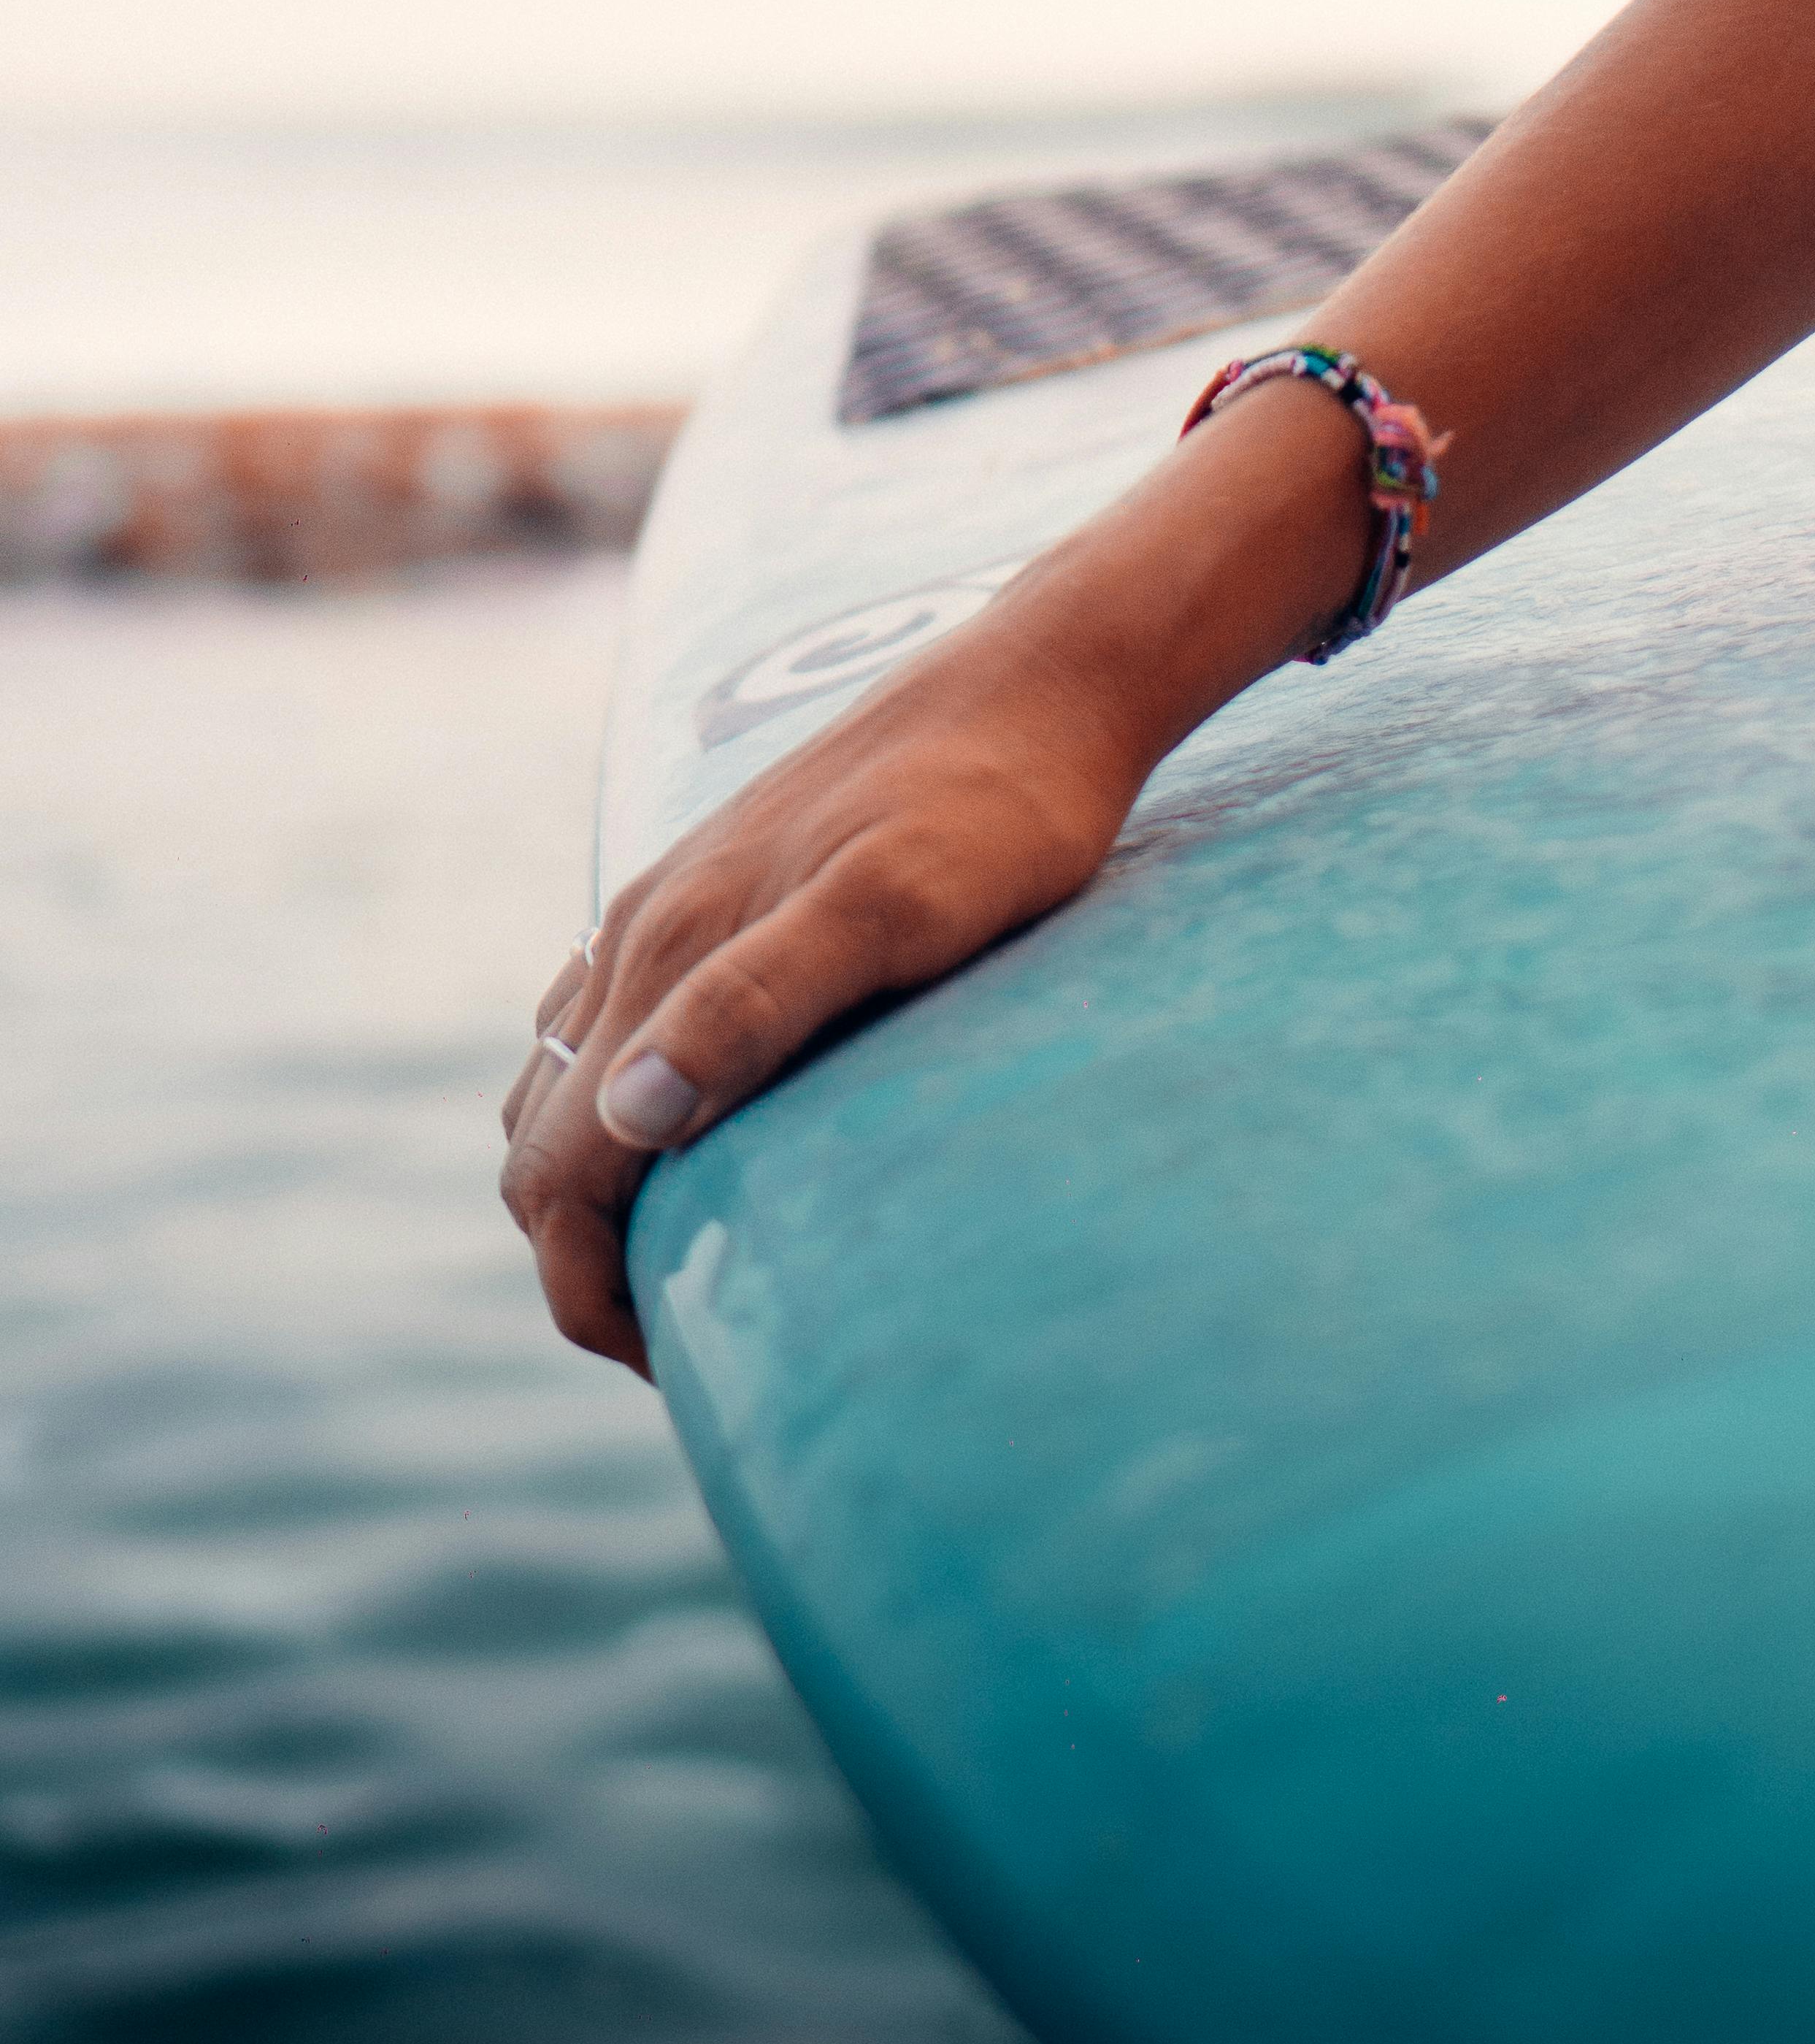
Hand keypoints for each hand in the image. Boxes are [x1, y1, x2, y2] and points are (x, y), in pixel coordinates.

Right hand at [498, 598, 1148, 1375]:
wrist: (1043, 681)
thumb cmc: (999, 810)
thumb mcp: (900, 912)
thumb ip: (761, 1003)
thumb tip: (625, 1118)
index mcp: (670, 956)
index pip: (561, 1172)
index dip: (594, 1291)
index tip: (686, 1362)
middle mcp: (642, 930)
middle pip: (542, 1143)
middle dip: (585, 1260)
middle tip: (698, 1337)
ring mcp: (667, 903)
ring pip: (562, 1079)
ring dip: (594, 1185)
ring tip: (698, 1252)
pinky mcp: (711, 884)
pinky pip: (609, 1015)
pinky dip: (617, 1104)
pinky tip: (702, 1128)